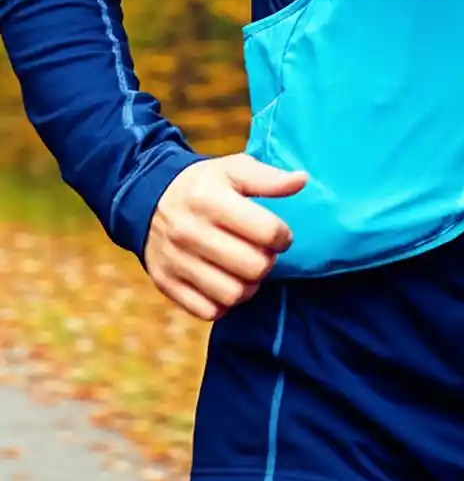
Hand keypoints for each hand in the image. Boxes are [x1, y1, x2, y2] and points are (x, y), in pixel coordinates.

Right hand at [144, 153, 306, 320]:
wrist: (146, 199)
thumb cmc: (202, 186)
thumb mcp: (232, 170)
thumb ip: (268, 177)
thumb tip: (302, 180)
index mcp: (208, 199)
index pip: (267, 232)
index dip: (283, 237)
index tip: (278, 234)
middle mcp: (188, 231)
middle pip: (254, 267)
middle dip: (268, 262)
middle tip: (263, 253)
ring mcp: (174, 260)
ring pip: (234, 294)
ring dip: (249, 286)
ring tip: (246, 270)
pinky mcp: (165, 282)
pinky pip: (208, 310)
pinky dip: (224, 303)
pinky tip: (225, 282)